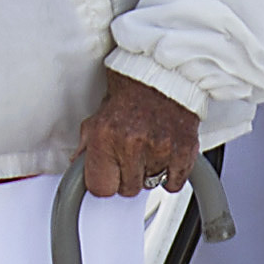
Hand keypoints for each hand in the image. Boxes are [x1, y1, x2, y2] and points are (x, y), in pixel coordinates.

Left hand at [80, 71, 202, 197]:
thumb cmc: (129, 94)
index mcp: (105, 136)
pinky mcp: (185, 150)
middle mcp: (132, 143)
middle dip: (128, 176)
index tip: (109, 173)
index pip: (100, 188)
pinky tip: (166, 155)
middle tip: (132, 154)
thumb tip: (78, 174)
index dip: (105, 182)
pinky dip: (171, 174)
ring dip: (149, 172)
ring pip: (151, 185)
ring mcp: (161, 148)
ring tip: (149, 148)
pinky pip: (174, 183)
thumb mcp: (97, 119)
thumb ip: (86, 150)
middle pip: (127, 190)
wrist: (161, 73)